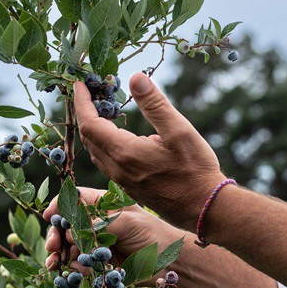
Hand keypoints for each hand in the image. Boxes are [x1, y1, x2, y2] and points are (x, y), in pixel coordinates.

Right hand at [41, 186, 180, 272]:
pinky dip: (73, 268)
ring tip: (58, 263)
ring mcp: (98, 242)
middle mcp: (98, 221)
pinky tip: (76, 272)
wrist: (171, 264)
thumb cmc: (154, 236)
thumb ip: (98, 224)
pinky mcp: (100, 261)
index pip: (75, 198)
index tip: (49, 217)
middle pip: (67, 224)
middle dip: (56, 235)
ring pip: (69, 245)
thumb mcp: (127, 223)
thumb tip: (69, 232)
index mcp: (106, 204)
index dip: (59, 206)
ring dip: (61, 254)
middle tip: (52, 247)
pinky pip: (79, 263)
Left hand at [74, 73, 223, 227]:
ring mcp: (123, 182)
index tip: (81, 84)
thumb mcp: (179, 131)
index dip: (82, 102)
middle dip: (86, 113)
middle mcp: (117, 169)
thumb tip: (135, 78)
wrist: (205, 209)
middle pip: (89, 138)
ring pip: (97, 153)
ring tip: (104, 113)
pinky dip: (106, 145)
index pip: (89, 124)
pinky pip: (108, 164)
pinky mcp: (131, 189)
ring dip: (95, 131)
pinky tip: (123, 139)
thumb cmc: (196, 170)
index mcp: (124, 152)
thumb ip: (155, 104)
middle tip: (93, 94)